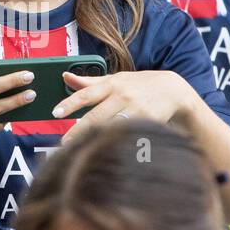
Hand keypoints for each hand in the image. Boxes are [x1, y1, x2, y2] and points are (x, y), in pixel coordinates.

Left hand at [52, 69, 194, 143]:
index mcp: (112, 84)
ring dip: (96, 139)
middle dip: (78, 131)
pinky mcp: (147, 121)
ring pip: (111, 127)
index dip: (70, 103)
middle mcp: (122, 95)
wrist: (173, 90)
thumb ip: (89, 81)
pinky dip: (117, 143)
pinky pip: (128, 135)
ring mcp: (136, 109)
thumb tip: (65, 77)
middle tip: (64, 144)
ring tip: (81, 150)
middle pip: (96, 116)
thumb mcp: (116, 79)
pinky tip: (106, 152)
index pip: (87, 94)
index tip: (56, 113)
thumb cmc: (139, 85)